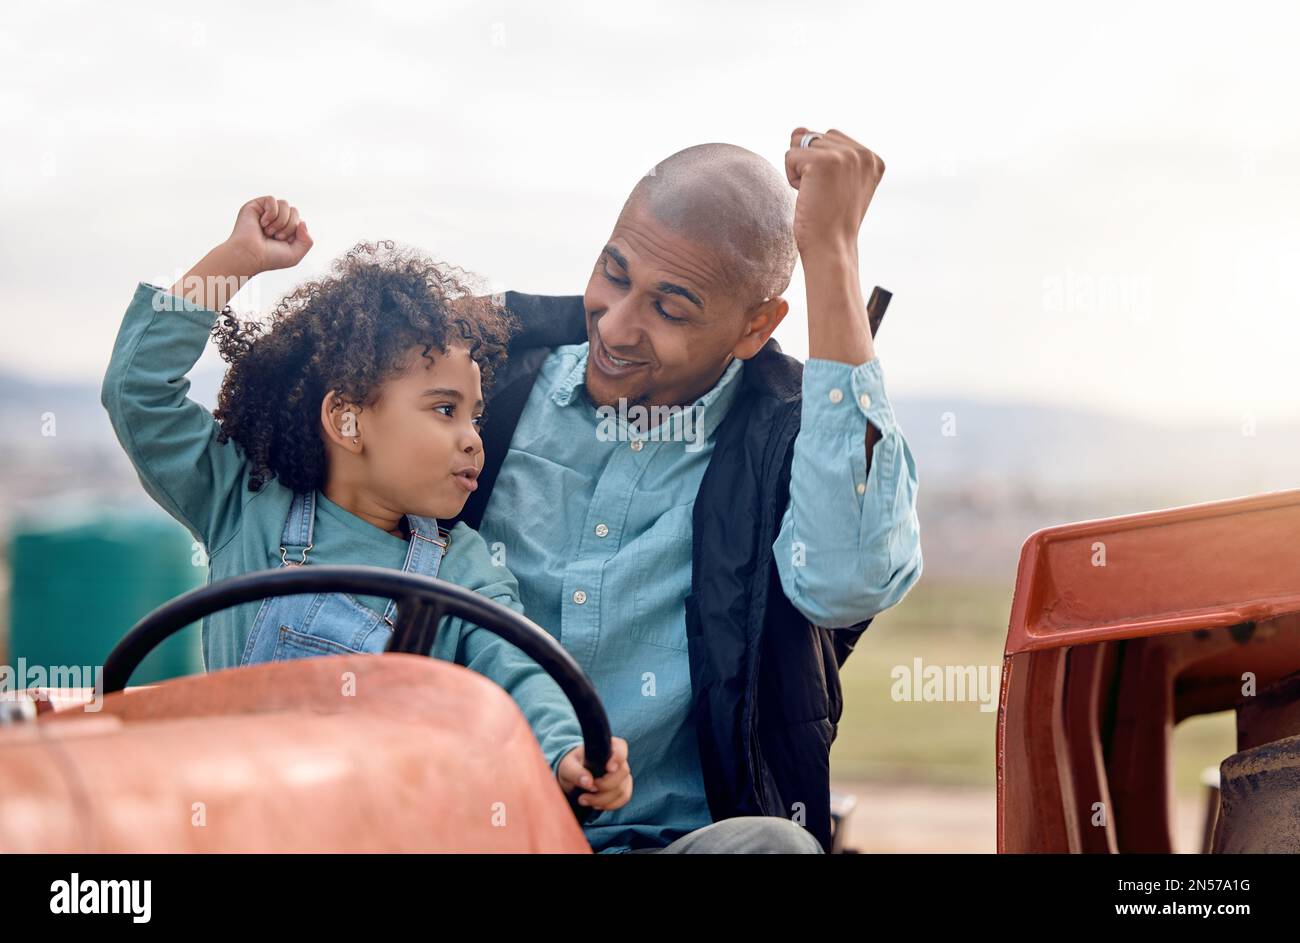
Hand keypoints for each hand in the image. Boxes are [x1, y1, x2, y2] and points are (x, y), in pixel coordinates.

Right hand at [224, 195, 312, 274]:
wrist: (250, 256)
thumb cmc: (269, 258)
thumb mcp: (295, 254)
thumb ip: (307, 241)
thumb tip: (303, 222)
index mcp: (286, 229)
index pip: (300, 221)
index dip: (295, 232)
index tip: (283, 242)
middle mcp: (277, 220)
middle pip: (295, 211)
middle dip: (288, 226)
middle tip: (276, 237)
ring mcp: (266, 212)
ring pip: (285, 204)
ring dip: (280, 221)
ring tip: (268, 231)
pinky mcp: (256, 206)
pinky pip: (272, 200)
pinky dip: (270, 213)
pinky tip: (262, 223)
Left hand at [556, 737, 631, 810]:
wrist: (573, 777)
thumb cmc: (572, 766)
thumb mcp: (568, 767)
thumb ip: (576, 772)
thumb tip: (588, 782)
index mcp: (607, 746)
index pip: (621, 747)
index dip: (618, 758)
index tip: (609, 768)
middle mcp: (618, 759)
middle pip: (623, 773)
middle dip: (604, 786)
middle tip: (585, 791)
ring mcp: (622, 774)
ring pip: (622, 789)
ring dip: (603, 799)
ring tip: (583, 800)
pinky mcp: (623, 788)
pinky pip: (624, 798)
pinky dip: (610, 804)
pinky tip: (595, 804)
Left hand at [784, 128, 884, 257]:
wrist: (831, 248)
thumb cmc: (829, 221)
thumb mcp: (832, 181)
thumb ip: (820, 149)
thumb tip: (798, 129)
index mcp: (872, 158)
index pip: (831, 139)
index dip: (821, 167)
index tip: (834, 193)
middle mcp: (863, 153)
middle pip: (816, 138)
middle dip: (809, 166)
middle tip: (824, 195)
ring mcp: (845, 155)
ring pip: (801, 145)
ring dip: (800, 172)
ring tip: (817, 195)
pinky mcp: (823, 161)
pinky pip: (790, 156)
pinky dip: (791, 178)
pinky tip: (808, 195)